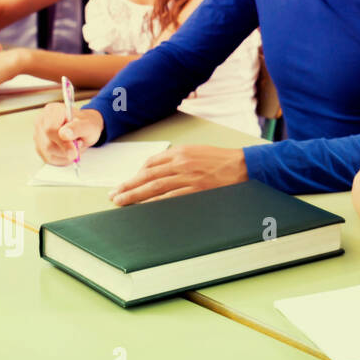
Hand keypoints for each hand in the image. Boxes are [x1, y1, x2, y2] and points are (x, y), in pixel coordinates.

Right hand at [33, 103, 103, 165]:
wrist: (85, 128)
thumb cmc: (86, 124)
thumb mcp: (88, 125)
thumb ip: (77, 128)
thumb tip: (64, 134)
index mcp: (52, 111)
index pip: (50, 130)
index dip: (63, 142)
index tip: (76, 147)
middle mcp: (41, 122)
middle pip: (48, 144)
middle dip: (66, 149)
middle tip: (79, 144)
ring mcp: (38, 135)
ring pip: (48, 153)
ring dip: (65, 154)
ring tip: (75, 145)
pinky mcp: (39, 147)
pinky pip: (49, 159)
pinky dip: (62, 159)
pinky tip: (69, 151)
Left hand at [109, 146, 247, 205]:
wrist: (244, 166)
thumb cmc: (223, 160)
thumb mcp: (198, 152)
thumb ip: (179, 159)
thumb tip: (160, 170)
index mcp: (181, 151)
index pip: (151, 163)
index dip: (136, 174)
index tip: (127, 182)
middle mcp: (181, 163)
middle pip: (146, 175)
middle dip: (128, 185)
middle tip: (114, 194)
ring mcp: (187, 177)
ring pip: (153, 187)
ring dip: (134, 195)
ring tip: (121, 201)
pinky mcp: (195, 190)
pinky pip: (168, 198)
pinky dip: (153, 202)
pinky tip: (143, 207)